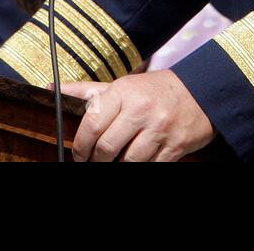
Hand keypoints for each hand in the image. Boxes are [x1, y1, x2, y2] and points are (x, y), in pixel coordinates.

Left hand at [61, 70, 215, 161]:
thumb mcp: (122, 85)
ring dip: (119, 166)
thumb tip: (53, 89)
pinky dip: (141, 167)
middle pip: (107, 149)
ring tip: (117, 161)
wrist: (200, 91)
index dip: (81, 147)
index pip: (92, 124)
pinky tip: (138, 161)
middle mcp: (141, 109)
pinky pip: (150, 167)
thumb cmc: (154, 90)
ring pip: (128, 162)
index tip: (79, 155)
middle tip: (97, 162)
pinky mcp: (175, 146)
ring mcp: (159, 129)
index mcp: (123, 92)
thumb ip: (88, 91)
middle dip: (97, 161)